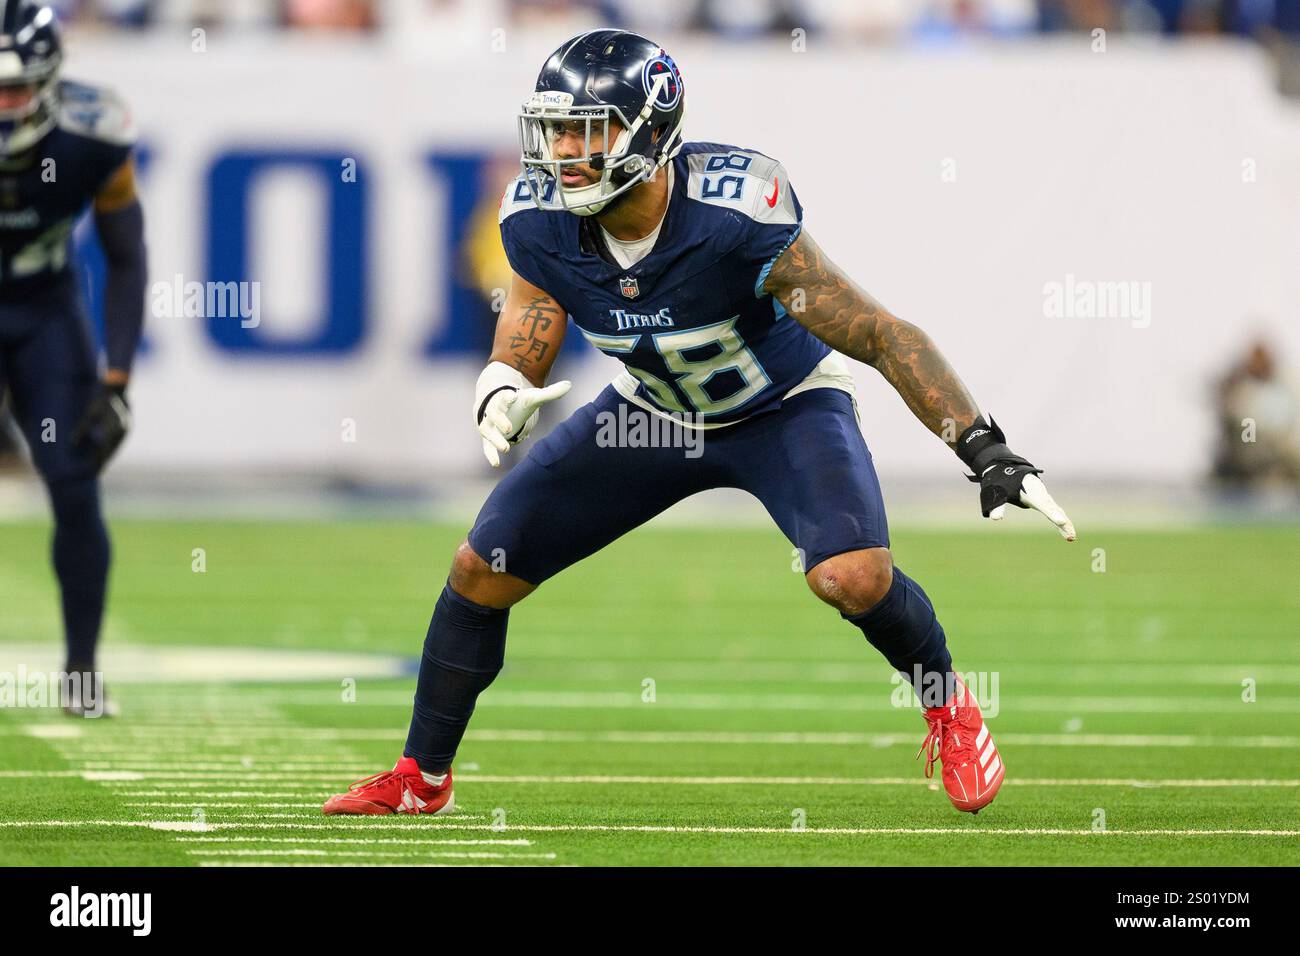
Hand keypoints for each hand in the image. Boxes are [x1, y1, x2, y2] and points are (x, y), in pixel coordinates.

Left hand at [72, 382, 131, 472]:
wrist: (117, 386)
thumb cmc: (100, 397)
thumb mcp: (90, 412)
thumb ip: (82, 428)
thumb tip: (72, 443)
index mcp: (114, 428)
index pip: (103, 451)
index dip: (95, 462)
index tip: (89, 472)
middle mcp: (122, 431)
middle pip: (110, 452)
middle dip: (101, 463)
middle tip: (93, 474)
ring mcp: (126, 430)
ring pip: (114, 448)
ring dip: (106, 457)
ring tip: (98, 468)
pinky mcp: (126, 428)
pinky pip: (117, 442)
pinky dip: (109, 449)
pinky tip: (104, 454)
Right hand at [474, 363, 570, 467]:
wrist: (496, 404)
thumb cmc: (518, 402)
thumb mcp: (532, 397)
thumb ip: (550, 393)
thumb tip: (569, 384)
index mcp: (504, 398)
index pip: (503, 396)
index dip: (507, 397)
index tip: (512, 396)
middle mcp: (493, 411)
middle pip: (494, 414)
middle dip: (501, 421)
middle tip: (510, 429)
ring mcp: (489, 424)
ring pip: (488, 431)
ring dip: (496, 440)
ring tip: (506, 449)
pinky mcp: (489, 437)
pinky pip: (487, 446)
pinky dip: (491, 454)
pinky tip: (496, 464)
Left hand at [956, 417, 1075, 540]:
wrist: (1011, 469)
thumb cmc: (1004, 482)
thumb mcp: (999, 493)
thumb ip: (997, 506)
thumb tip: (994, 518)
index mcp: (1031, 492)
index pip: (1043, 505)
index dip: (1052, 514)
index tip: (1061, 521)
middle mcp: (1041, 495)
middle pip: (1055, 510)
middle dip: (1062, 522)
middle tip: (1071, 535)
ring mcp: (1045, 498)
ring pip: (1058, 512)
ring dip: (1066, 525)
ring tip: (1071, 538)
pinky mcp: (1045, 502)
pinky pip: (1056, 513)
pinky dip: (1063, 523)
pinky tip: (1067, 535)